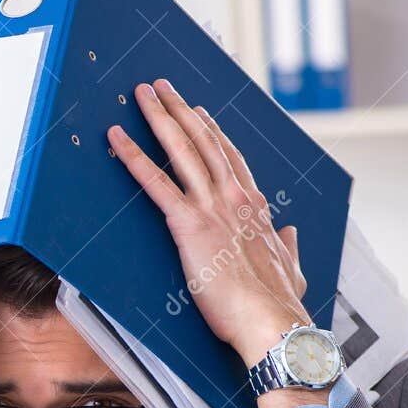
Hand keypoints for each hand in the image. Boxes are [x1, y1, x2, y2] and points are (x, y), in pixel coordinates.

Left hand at [107, 79, 310, 370]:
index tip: (200, 112)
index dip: (213, 132)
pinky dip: (132, 156)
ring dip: (158, 116)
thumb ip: (288, 246)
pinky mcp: (188, 223)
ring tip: (141, 93)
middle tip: (162, 87)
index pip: (231, 158)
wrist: (272, 320)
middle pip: (204, 141)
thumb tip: (289, 231)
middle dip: (181, 109)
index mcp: (256, 207)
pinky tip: (116, 138)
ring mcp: (212, 206)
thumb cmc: (278, 303)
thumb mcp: (292, 268)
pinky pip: (153, 181)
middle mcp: (235, 197)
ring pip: (181, 148)